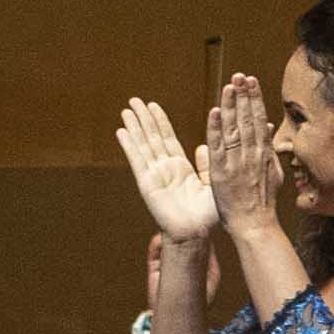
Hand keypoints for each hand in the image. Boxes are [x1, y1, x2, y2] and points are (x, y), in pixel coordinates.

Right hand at [116, 96, 221, 241]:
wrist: (196, 233)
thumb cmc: (207, 216)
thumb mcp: (212, 184)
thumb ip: (206, 165)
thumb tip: (203, 146)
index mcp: (180, 168)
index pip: (168, 139)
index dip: (160, 122)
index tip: (153, 106)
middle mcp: (165, 169)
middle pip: (152, 138)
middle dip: (144, 118)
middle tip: (134, 100)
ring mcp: (155, 175)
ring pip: (143, 145)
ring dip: (134, 127)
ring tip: (126, 110)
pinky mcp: (147, 183)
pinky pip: (137, 160)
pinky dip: (129, 145)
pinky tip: (122, 131)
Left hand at [195, 73, 277, 237]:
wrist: (255, 225)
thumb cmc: (262, 203)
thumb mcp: (272, 173)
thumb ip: (267, 150)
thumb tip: (267, 128)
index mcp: (263, 154)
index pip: (259, 120)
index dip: (254, 99)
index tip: (251, 81)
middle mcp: (252, 154)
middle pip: (248, 119)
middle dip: (244, 95)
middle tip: (240, 75)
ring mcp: (237, 162)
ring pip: (235, 128)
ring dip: (232, 105)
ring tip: (230, 85)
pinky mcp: (222, 172)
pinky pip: (219, 146)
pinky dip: (216, 128)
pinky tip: (216, 111)